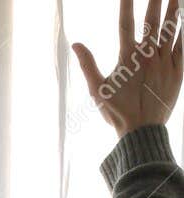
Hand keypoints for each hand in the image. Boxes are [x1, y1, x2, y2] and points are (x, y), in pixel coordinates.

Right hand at [73, 0, 182, 137]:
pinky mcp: (177, 72)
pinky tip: (182, 20)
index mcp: (128, 58)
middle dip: (155, 0)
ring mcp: (165, 62)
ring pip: (171, 29)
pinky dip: (182, 31)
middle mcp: (149, 56)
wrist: (142, 133)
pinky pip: (181, 45)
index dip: (126, 4)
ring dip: (174, 9)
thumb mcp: (97, 91)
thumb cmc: (118, 113)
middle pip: (153, 20)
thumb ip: (87, 65)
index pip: (125, 23)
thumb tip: (76, 44)